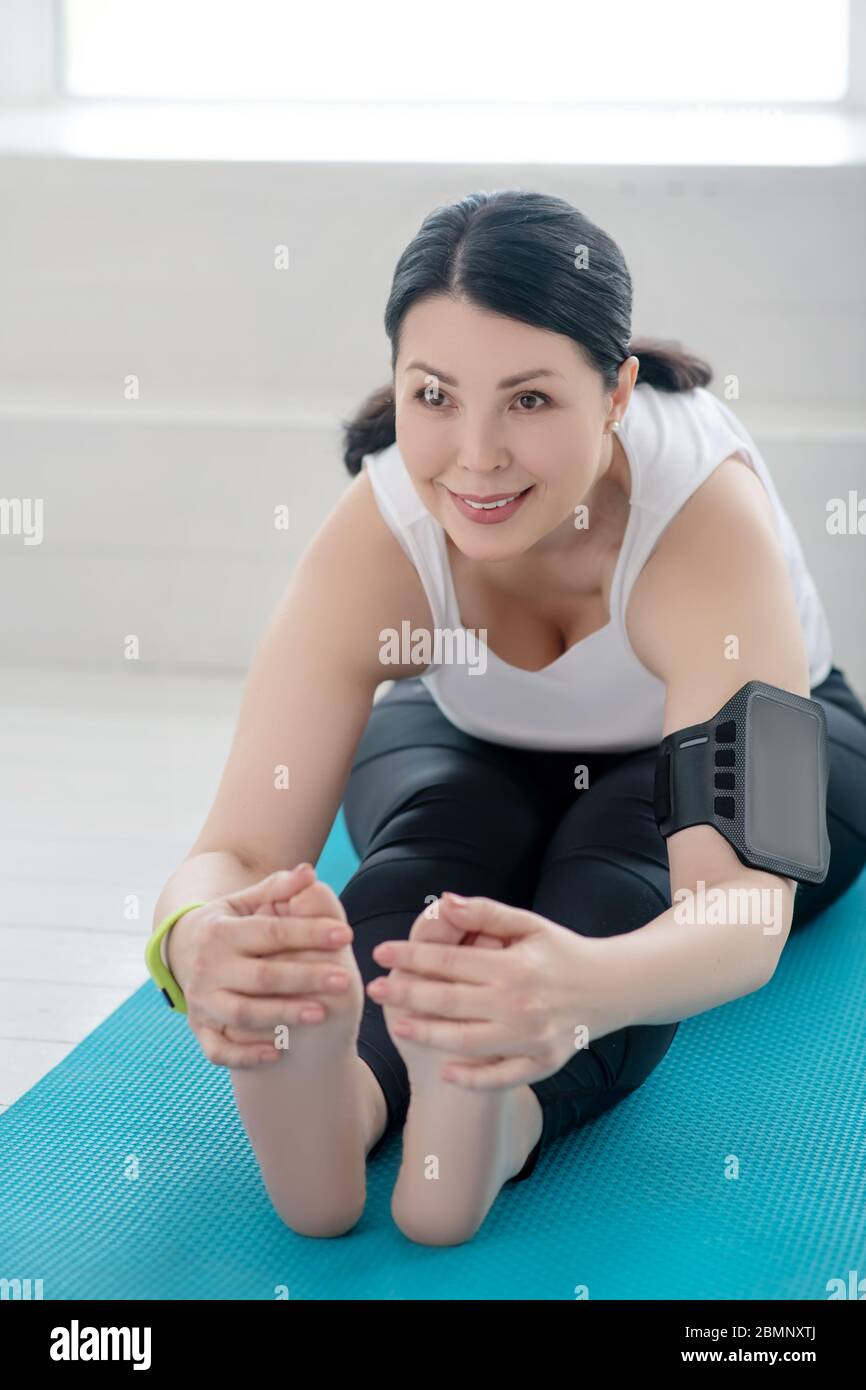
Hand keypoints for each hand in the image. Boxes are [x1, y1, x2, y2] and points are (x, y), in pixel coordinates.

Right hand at [165, 866, 362, 1069]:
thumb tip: (308, 871)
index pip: (271, 932)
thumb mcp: (243, 902)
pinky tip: (278, 1052)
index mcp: (222, 931)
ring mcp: (202, 1001)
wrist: (179, 951)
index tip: (345, 934)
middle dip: (305, 978)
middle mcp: (209, 967)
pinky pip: (219, 1050)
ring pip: (243, 1013)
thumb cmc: (227, 925)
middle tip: (344, 980)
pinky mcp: (199, 1029)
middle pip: (262, 976)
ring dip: (282, 1015)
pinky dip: (245, 1056)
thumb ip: (276, 889)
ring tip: (321, 1013)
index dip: (309, 933)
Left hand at [368, 893, 631, 1089]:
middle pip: (451, 1001)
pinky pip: (502, 1077)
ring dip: (428, 1034)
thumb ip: (485, 912)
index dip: (412, 955)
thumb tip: (444, 902)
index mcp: (514, 965)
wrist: (613, 988)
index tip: (381, 952)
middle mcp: (521, 1003)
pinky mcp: (543, 1064)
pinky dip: (472, 1078)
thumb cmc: (561, 951)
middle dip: (408, 994)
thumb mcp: (528, 924)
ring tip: (398, 1024)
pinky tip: (445, 1072)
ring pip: (467, 1042)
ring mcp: (532, 1038)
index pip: (451, 959)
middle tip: (375, 989)